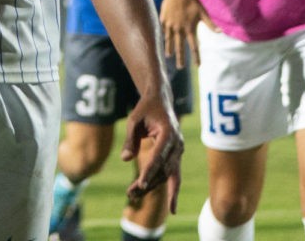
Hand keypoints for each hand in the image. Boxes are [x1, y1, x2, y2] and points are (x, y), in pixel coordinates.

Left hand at [121, 92, 184, 212]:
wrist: (160, 101)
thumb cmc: (145, 109)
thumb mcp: (133, 120)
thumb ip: (130, 139)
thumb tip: (125, 159)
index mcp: (168, 132)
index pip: (158, 156)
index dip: (149, 171)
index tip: (140, 185)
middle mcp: (177, 143)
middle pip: (164, 169)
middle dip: (148, 183)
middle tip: (130, 194)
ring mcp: (179, 150)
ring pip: (168, 174)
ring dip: (153, 186)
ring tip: (132, 195)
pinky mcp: (176, 156)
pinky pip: (173, 174)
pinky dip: (168, 188)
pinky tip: (169, 204)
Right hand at [159, 0, 215, 68]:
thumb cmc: (192, 1)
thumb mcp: (202, 13)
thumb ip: (210, 24)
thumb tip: (221, 32)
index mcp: (190, 29)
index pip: (194, 47)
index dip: (196, 57)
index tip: (197, 66)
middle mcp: (179, 30)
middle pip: (180, 47)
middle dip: (180, 58)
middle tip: (180, 67)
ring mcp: (170, 26)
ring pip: (169, 41)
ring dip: (170, 49)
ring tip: (169, 56)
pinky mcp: (164, 21)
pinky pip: (164, 31)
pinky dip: (164, 37)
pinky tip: (164, 42)